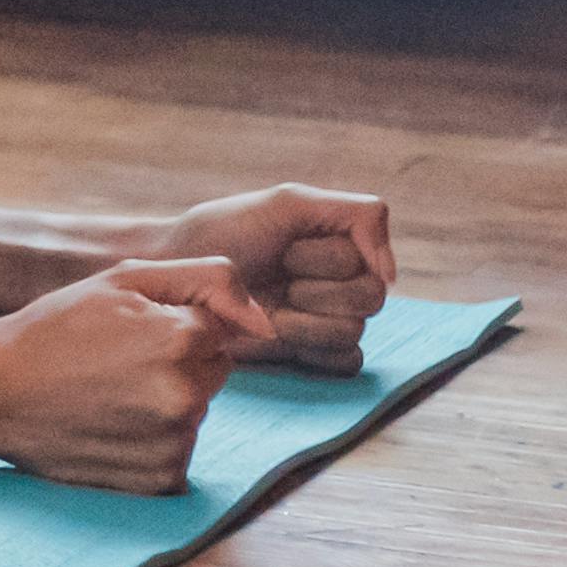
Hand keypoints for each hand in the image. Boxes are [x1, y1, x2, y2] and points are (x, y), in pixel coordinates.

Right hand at [0, 257, 265, 492]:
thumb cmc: (56, 327)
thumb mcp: (124, 281)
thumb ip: (207, 280)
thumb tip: (268, 323)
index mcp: (182, 340)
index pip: (216, 330)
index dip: (171, 326)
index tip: (126, 333)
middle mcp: (187, 396)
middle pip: (213, 373)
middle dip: (178, 364)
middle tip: (115, 363)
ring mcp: (175, 442)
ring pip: (196, 412)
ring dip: (165, 403)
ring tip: (107, 395)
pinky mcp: (162, 480)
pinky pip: (179, 452)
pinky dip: (152, 442)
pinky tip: (110, 427)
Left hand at [146, 185, 397, 373]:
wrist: (176, 275)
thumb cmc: (223, 234)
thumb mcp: (286, 204)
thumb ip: (354, 216)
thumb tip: (391, 274)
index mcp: (341, 243)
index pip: (374, 263)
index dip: (326, 259)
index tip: (284, 248)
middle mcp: (342, 281)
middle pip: (370, 299)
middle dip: (314, 288)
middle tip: (274, 278)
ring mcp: (329, 319)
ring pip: (355, 332)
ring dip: (304, 321)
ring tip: (267, 308)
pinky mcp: (316, 355)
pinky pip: (346, 362)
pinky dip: (310, 350)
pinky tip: (277, 333)